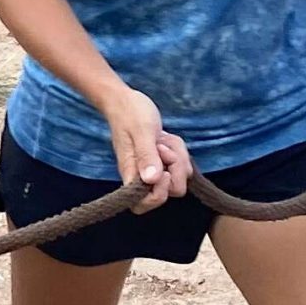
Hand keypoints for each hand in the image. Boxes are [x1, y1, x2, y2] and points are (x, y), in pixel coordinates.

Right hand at [100, 85, 189, 210]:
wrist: (124, 101)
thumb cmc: (129, 113)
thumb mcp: (141, 130)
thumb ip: (146, 155)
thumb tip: (151, 180)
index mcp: (131, 173)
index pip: (144, 203)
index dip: (160, 193)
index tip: (163, 171)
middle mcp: (142, 176)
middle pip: (170, 191)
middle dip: (176, 169)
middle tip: (163, 148)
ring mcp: (153, 170)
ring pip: (179, 177)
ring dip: (177, 156)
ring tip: (163, 140)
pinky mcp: (162, 162)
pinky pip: (180, 164)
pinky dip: (178, 151)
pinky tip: (165, 138)